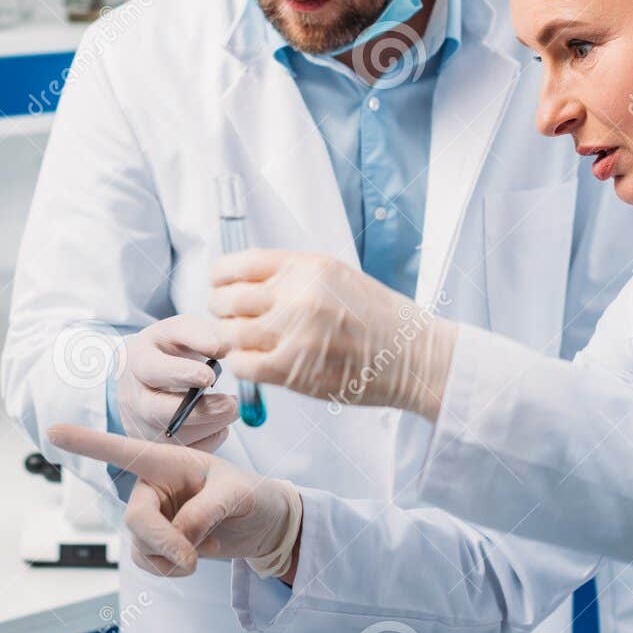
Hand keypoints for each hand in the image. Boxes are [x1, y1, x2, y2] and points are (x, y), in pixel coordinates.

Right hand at [46, 425, 301, 579]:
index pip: (124, 451)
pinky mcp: (157, 542)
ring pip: (141, 545)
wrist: (262, 525)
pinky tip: (196, 556)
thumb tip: (179, 536)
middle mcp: (154, 486)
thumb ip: (206, 511)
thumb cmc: (251, 495)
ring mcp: (154, 515)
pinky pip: (148, 562)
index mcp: (170, 461)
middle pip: (136, 517)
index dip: (88, 443)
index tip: (53, 431)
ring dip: (171, 558)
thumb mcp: (238, 495)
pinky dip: (170, 568)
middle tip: (191, 559)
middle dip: (161, 542)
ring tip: (204, 548)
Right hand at [117, 316, 235, 451]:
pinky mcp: (154, 447)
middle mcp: (132, 398)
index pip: (153, 370)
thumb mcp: (178, 331)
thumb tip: (222, 348)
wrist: (143, 373)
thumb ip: (199, 335)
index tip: (210, 375)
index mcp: (137, 362)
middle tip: (231, 404)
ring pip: (177, 437)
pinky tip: (217, 420)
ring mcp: (140, 426)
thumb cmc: (165, 350)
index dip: (182, 373)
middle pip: (159, 413)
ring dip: (212, 424)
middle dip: (200, 411)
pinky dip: (210, 437)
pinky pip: (187, 451)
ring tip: (229, 406)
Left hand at [208, 250, 458, 418]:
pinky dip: (240, 363)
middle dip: (220, 311)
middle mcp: (298, 294)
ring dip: (230, 339)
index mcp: (307, 266)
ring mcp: (295, 332)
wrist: (413, 354)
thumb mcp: (336, 276)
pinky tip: (253, 362)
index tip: (219, 286)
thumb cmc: (377, 318)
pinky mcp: (294, 368)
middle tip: (228, 319)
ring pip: (231, 333)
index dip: (220, 277)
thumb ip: (292, 277)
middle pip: (227, 300)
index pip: (238, 264)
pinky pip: (243, 363)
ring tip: (242, 342)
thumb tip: (244, 284)